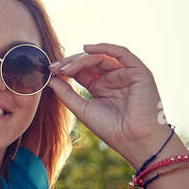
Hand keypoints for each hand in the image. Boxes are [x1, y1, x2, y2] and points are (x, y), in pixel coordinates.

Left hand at [47, 43, 173, 167]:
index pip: (81, 71)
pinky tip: (87, 48)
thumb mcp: (82, 109)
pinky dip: (105, 48)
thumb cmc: (112, 129)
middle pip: (89, 62)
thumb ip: (66, 93)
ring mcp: (126, 74)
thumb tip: (50, 78)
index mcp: (101, 87)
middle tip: (55, 68)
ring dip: (81, 59)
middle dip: (71, 63)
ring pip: (101, 57)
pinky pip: (121, 53)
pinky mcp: (138, 72)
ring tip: (66, 68)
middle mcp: (113, 78)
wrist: (135, 140)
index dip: (66, 68)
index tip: (49, 70)